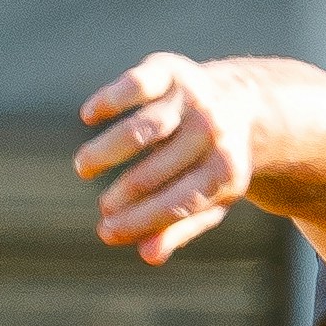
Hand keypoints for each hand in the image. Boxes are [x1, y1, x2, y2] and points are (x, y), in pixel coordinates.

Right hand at [76, 54, 257, 267]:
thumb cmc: (212, 162)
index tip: (106, 232)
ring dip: (106, 151)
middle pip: (155, 172)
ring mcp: (193, 99)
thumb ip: (180, 228)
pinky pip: (137, 84)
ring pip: (143, 129)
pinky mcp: (173, 70)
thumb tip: (147, 256)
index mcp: (226, 171)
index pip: (175, 204)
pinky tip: (89, 116)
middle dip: (122, 196)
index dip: (137, 222)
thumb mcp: (208, 199)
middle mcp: (212, 133)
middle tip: (102, 208)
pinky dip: (109, 100)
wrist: (241, 101)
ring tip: (84, 167)